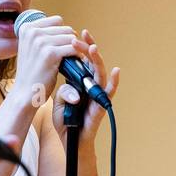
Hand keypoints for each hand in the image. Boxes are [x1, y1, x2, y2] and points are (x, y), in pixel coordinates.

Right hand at [9, 13, 91, 109]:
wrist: (24, 94)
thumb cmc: (31, 72)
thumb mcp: (30, 47)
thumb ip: (42, 33)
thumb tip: (62, 24)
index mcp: (27, 27)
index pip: (57, 21)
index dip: (62, 34)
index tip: (59, 47)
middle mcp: (32, 32)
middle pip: (66, 29)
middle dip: (69, 42)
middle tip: (65, 57)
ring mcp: (41, 42)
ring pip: (71, 38)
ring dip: (73, 50)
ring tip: (67, 61)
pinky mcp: (50, 53)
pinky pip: (73, 49)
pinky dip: (76, 57)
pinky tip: (72, 65)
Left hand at [49, 29, 120, 151]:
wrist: (69, 141)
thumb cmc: (65, 121)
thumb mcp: (59, 102)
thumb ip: (63, 90)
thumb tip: (69, 82)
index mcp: (80, 82)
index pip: (82, 61)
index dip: (80, 47)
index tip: (75, 34)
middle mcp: (90, 86)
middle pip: (92, 63)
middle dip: (87, 48)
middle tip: (79, 36)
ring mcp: (96, 95)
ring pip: (100, 74)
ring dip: (97, 60)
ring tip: (92, 48)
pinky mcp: (100, 106)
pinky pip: (108, 93)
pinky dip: (113, 83)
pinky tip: (116, 71)